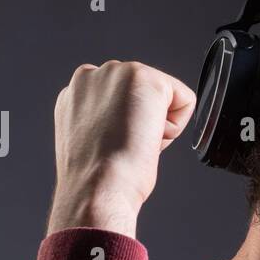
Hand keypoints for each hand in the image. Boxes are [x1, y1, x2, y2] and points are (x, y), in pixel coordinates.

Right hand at [46, 61, 196, 237]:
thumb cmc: (95, 180)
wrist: (97, 187)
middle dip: (141, 122)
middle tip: (123, 146)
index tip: (112, 146)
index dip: (126, 128)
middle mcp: (91, 75)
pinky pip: (184, 100)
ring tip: (132, 143)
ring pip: (163, 97)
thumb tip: (124, 125)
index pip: (119, 99)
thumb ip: (104, 121)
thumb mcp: (91, 142)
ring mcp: (117, 72)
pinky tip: (148, 138)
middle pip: (142, 95)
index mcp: (74, 93)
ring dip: (155, 125)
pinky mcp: (145, 77)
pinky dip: (176, 126)